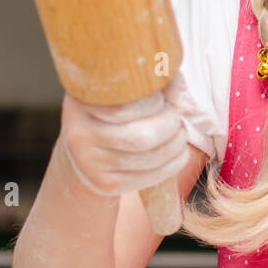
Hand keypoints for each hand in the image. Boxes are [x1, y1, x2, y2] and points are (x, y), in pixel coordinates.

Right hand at [57, 70, 196, 197]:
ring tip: (179, 133)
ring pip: (149, 157)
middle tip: (177, 119)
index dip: (157, 103)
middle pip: (141, 137)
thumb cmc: (119, 107)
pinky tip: (177, 152)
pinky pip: (150, 176)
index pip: (125, 106)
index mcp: (82, 100)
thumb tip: (189, 107)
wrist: (88, 148)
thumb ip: (164, 84)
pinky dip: (174, 164)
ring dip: (176, 144)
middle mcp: (78, 132)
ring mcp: (89, 162)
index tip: (167, 100)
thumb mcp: (134, 87)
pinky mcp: (105, 183)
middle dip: (171, 126)